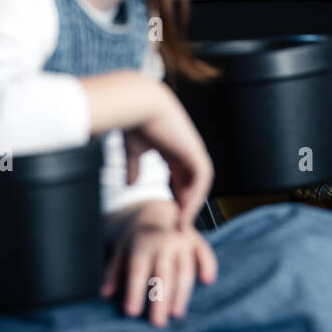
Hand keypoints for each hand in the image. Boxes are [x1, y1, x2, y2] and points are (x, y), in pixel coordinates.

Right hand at [82, 72, 214, 227]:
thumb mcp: (133, 150)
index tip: (169, 216)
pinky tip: (185, 212)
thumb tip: (130, 185)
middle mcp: (187, 150)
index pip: (181, 178)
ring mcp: (193, 150)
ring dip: (193, 204)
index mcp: (174, 149)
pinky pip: (201, 180)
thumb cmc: (134, 122)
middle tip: (178, 228)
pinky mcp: (195, 151)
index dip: (177, 196)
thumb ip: (134, 167)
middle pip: (193, 183)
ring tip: (182, 224)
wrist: (139, 104)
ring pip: (200, 184)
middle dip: (187, 205)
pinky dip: (195, 197)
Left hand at [101, 200, 218, 326]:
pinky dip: (208, 266)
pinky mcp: (197, 240)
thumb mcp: (120, 250)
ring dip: (182, 293)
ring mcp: (183, 240)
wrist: (156, 211)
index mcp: (142, 244)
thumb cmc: (137, 237)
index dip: (134, 291)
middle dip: (161, 299)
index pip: (138, 270)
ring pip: (184, 269)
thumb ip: (113, 272)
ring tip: (176, 313)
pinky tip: (207, 281)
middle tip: (157, 322)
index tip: (131, 312)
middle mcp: (164, 241)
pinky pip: (205, 253)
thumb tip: (105, 294)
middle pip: (163, 274)